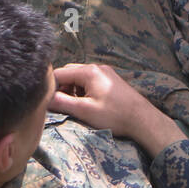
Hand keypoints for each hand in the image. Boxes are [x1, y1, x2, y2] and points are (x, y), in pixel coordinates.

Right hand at [50, 63, 183, 155]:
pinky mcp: (111, 81)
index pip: (59, 74)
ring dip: (73, 91)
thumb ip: (62, 103)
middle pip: (69, 74)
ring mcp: (105, 73)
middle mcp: (97, 68)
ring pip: (79, 78)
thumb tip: (44, 99)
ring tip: (77, 107)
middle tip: (63, 106)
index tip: (49, 102)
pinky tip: (88, 105)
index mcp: (89, 71)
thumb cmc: (115, 115)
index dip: (51, 88)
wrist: (143, 120)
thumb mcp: (84, 110)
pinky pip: (90, 82)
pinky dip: (84, 91)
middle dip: (62, 89)